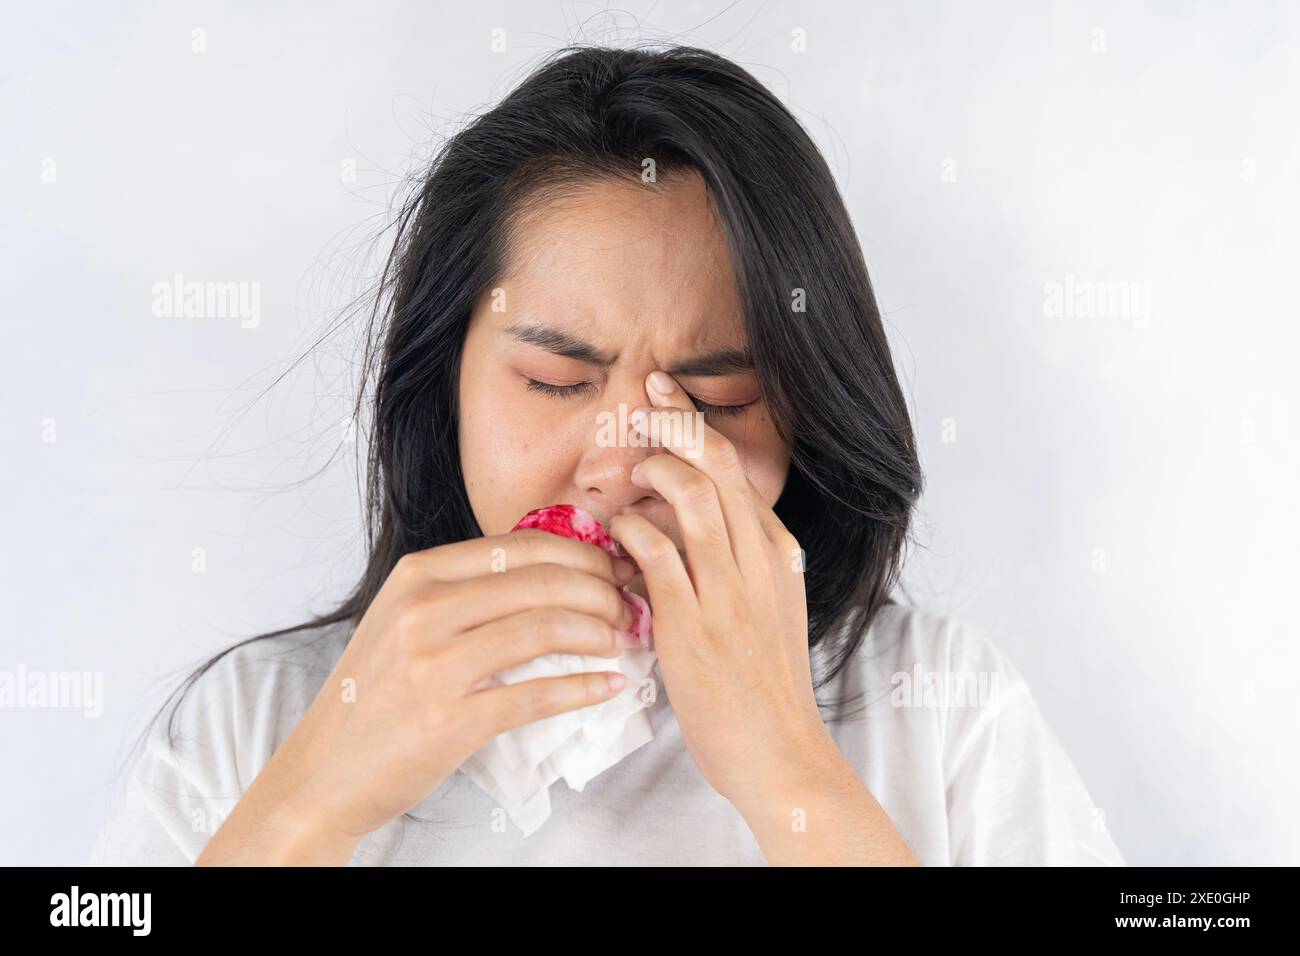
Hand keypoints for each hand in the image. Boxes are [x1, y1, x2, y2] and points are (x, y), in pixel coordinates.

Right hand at [196, 529, 636, 863]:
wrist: (324, 772)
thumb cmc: (374, 695)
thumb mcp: (406, 619)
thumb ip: (466, 590)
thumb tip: (553, 570)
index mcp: (418, 575)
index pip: (524, 546)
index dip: (585, 555)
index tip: (616, 570)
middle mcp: (424, 610)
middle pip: (544, 582)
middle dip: (603, 591)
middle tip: (631, 607)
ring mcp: (434, 665)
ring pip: (546, 629)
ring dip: (601, 634)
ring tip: (625, 641)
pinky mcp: (450, 720)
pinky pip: (537, 694)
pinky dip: (584, 688)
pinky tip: (608, 686)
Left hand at [608, 370, 830, 808]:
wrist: (780, 753)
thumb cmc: (764, 689)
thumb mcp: (767, 612)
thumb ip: (736, 566)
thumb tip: (680, 530)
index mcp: (778, 552)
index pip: (736, 468)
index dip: (695, 423)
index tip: (664, 393)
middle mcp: (760, 558)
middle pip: (716, 463)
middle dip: (675, 419)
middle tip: (642, 398)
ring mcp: (729, 587)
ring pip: (690, 493)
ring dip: (649, 470)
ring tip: (624, 476)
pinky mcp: (695, 621)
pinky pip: (656, 551)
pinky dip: (628, 530)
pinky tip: (614, 534)